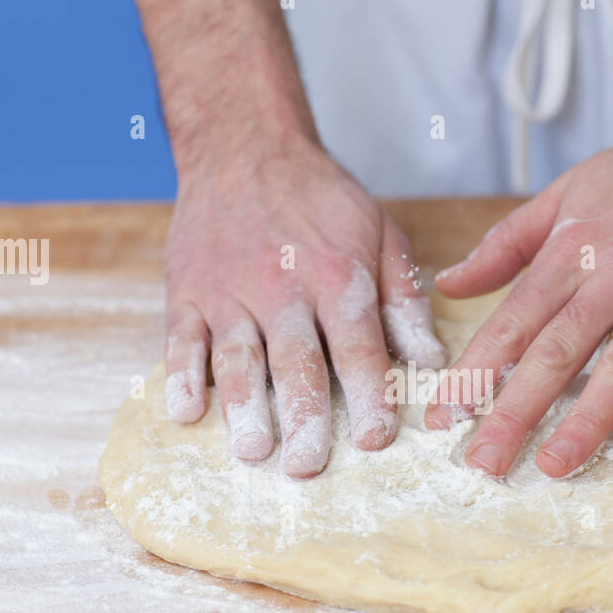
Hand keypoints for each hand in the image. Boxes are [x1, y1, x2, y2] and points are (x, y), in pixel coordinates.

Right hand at [164, 137, 445, 477]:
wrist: (244, 145)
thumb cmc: (320, 200)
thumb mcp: (379, 235)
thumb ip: (403, 301)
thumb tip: (432, 362)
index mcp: (336, 274)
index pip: (357, 345)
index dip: (369, 393)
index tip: (377, 439)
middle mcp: (282, 285)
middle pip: (296, 360)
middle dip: (304, 416)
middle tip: (309, 466)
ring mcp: (229, 290)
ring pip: (238, 355)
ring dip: (244, 406)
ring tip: (253, 450)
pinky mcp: (187, 291)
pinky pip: (181, 339)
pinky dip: (181, 376)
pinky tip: (186, 414)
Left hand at [425, 104, 612, 477]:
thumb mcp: (568, 192)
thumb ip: (508, 243)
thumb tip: (450, 282)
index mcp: (574, 249)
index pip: (513, 319)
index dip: (475, 371)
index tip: (442, 416)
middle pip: (557, 350)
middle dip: (514, 410)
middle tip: (482, 462)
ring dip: (589, 418)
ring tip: (555, 465)